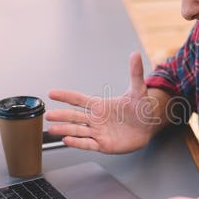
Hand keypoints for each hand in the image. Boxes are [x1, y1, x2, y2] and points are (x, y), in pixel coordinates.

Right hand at [45, 51, 159, 153]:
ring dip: (65, 130)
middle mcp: (96, 119)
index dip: (66, 96)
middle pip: (74, 116)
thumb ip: (135, 73)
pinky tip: (68, 140)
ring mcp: (98, 132)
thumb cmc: (141, 108)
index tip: (52, 93)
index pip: (79, 100)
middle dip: (61, 116)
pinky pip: (88, 144)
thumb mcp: (138, 90)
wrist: (149, 126)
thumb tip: (135, 54)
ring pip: (78, 131)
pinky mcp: (104, 144)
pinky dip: (78, 142)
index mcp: (100, 105)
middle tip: (48, 115)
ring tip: (52, 129)